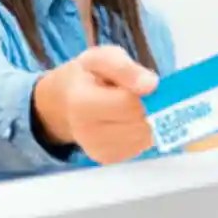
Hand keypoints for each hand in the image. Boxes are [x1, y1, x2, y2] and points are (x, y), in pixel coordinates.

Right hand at [34, 45, 157, 164]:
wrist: (65, 101)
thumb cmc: (88, 75)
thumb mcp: (103, 58)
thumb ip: (126, 68)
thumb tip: (151, 85)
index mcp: (81, 103)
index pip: (129, 104)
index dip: (141, 92)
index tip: (137, 83)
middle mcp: (85, 133)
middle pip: (139, 124)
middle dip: (146, 107)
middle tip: (132, 95)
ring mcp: (96, 150)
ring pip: (143, 138)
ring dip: (145, 121)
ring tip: (127, 107)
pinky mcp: (107, 158)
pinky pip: (139, 147)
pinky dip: (139, 133)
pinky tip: (126, 121)